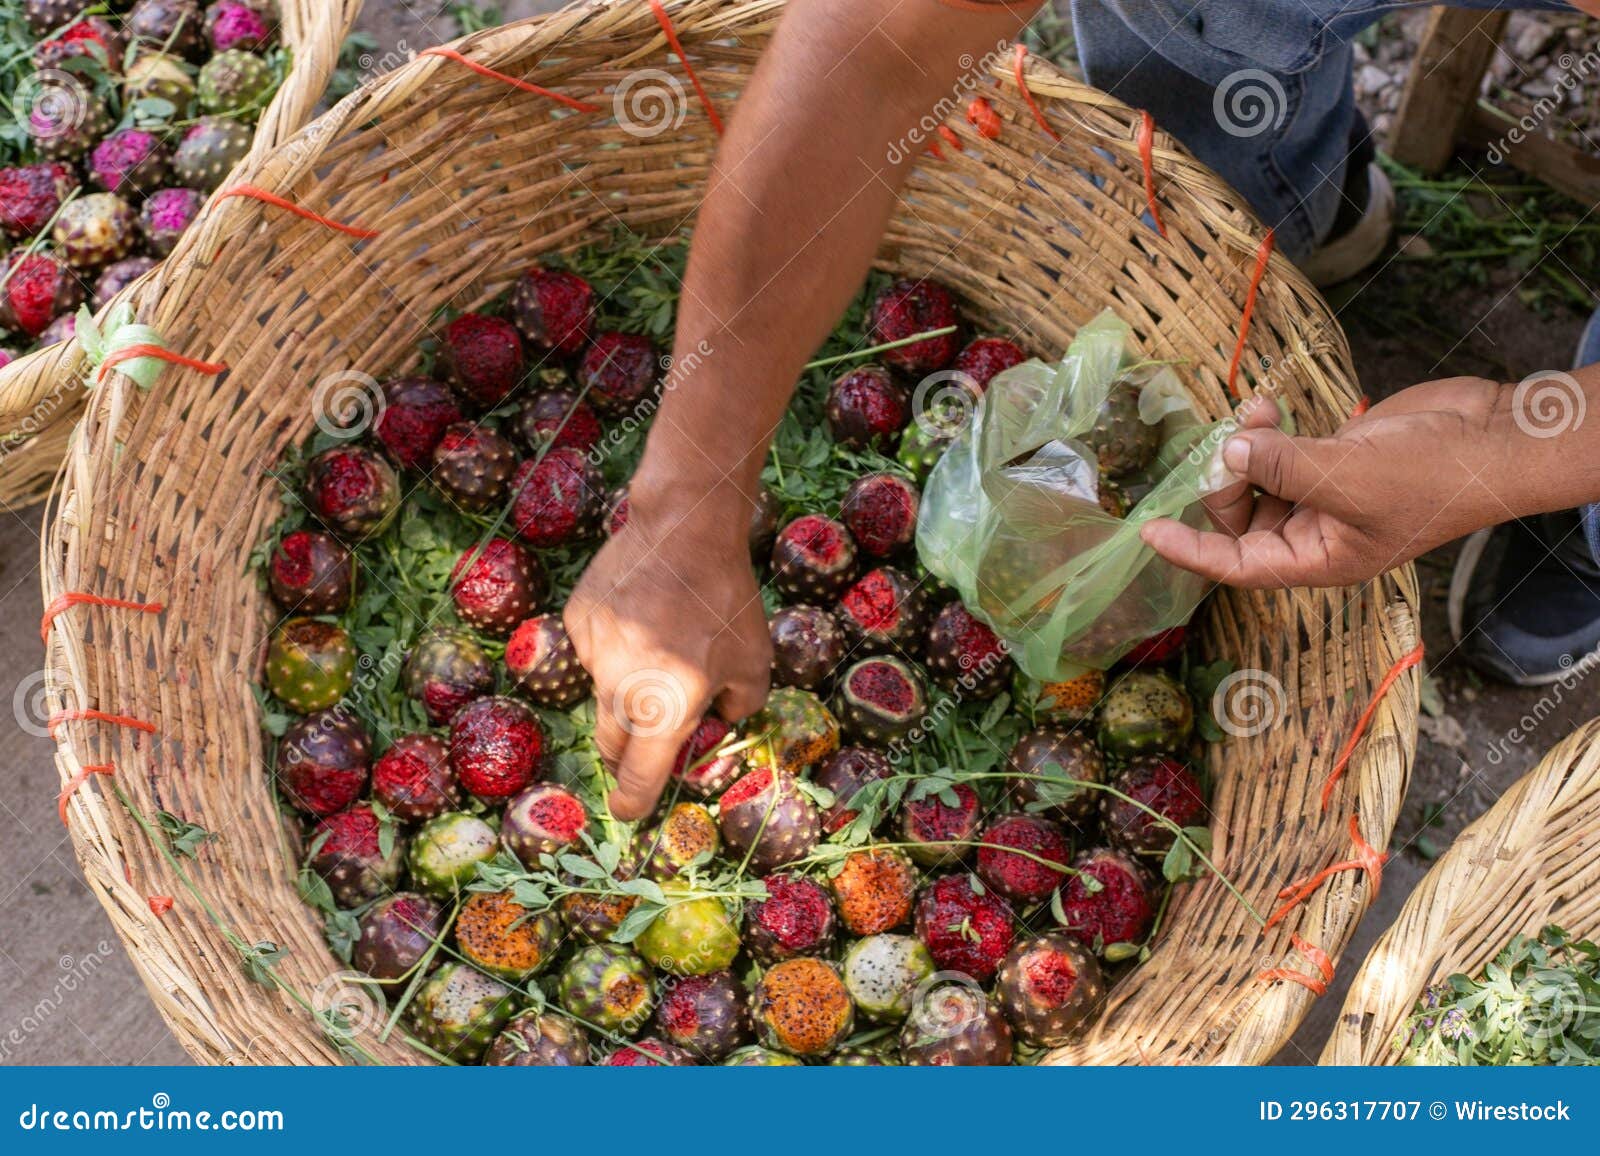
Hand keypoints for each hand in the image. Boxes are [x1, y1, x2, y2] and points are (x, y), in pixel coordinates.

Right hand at [564, 487, 770, 819]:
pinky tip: (641, 614)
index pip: (639, 779)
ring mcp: (591, 654)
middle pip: (610, 743)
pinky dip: (614, 646)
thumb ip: (738, 708)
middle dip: (627, 751)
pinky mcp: (578, 620)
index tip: (628, 810)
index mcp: (664, 712)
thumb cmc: (727, 601)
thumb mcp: (754, 663)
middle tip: (649, 737)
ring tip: (659, 646)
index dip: (633, 802)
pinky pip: (593, 649)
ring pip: (602, 692)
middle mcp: (619, 691)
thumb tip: (717, 722)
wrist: (684, 529)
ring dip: (625, 688)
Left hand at [1141, 377, 1511, 587]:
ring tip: (1255, 412)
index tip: (1147, 531)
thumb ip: (1283, 467)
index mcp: (1318, 560)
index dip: (1190, 550)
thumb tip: (1231, 451)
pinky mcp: (1331, 458)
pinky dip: (1264, 431)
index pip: (1236, 565)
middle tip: (1228, 441)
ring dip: (1243, 447)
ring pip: (1255, 479)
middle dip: (1223, 480)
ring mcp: (1322, 494)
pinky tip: (1267, 406)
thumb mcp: (1349, 477)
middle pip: (1238, 517)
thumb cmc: (1435, 477)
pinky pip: (1278, 451)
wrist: (1494, 437)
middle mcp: (1314, 533)